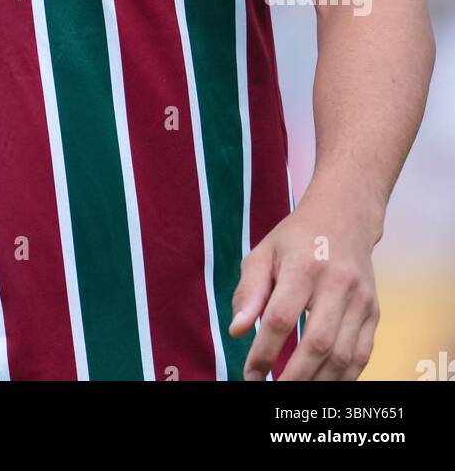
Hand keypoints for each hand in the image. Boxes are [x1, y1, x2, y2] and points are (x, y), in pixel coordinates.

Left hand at [229, 192, 381, 380]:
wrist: (344, 217)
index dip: (264, 352)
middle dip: (293, 377)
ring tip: (294, 393)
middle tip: (273, 393)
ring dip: (318, 382)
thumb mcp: (264, 253)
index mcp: (303, 266)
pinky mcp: (374, 312)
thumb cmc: (296, 239)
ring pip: (342, 355)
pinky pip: (362, 355)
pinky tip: (322, 384)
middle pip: (317, 343)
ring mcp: (360, 300)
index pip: (281, 318)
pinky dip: (343, 378)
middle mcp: (337, 283)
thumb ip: (249, 292)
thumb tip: (237, 331)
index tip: (250, 374)